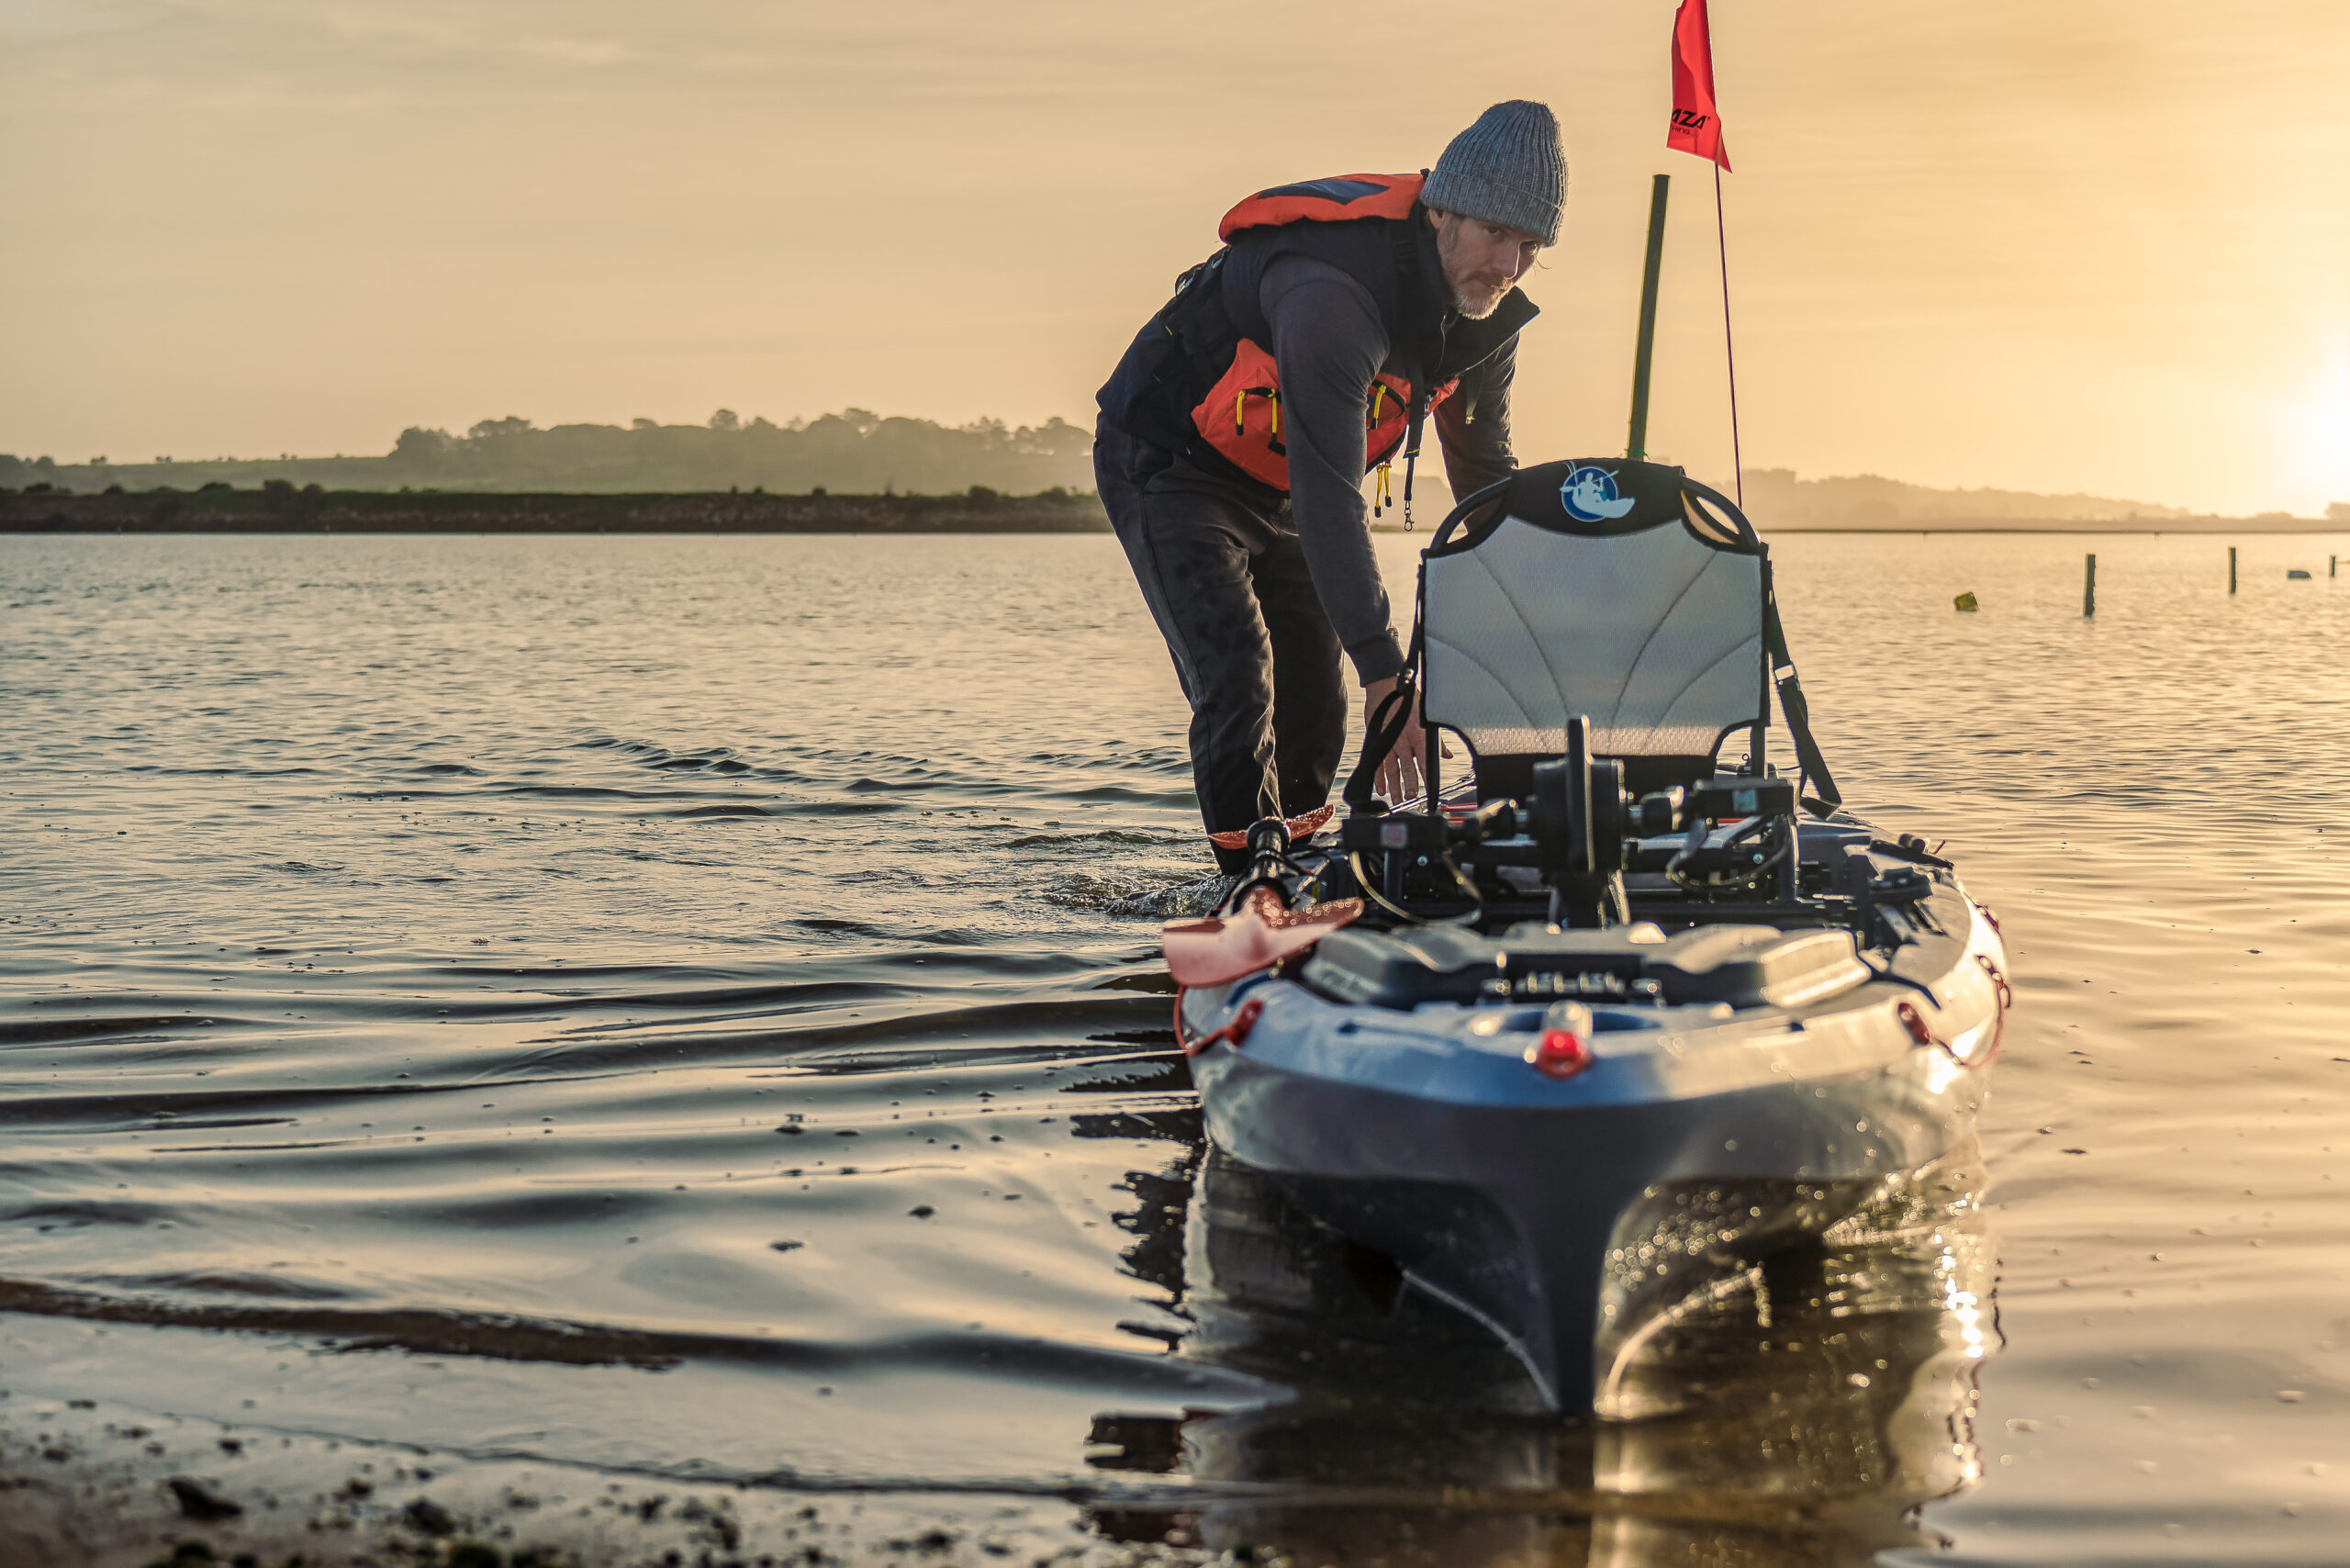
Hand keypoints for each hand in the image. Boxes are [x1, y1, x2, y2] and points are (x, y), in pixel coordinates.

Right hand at [1361, 676, 1452, 804]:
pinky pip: (1377, 763)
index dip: (1428, 779)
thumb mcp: (1427, 718)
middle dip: (1409, 786)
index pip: (1426, 762)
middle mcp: (1404, 741)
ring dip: (1394, 786)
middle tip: (1411, 799)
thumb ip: (1436, 741)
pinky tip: (1381, 789)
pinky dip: (1378, 777)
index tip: (1431, 793)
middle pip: (1407, 768)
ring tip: (1397, 799)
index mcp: (1419, 736)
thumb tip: (1446, 755)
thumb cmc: (1409, 701)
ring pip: (1392, 769)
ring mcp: (1388, 742)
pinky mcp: (1376, 742)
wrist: (1387, 688)